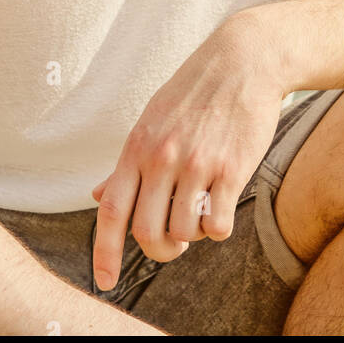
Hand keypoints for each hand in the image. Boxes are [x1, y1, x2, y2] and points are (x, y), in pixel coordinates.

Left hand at [90, 13, 283, 291]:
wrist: (244, 60)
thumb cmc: (195, 91)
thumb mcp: (152, 119)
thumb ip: (128, 162)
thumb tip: (99, 195)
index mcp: (138, 146)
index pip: (112, 211)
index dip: (104, 253)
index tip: (104, 282)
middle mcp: (163, 157)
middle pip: (147, 232)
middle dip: (160, 250)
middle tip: (174, 241)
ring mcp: (197, 163)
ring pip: (185, 232)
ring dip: (193, 235)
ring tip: (201, 212)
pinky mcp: (231, 169)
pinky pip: (218, 225)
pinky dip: (217, 228)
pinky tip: (221, 207)